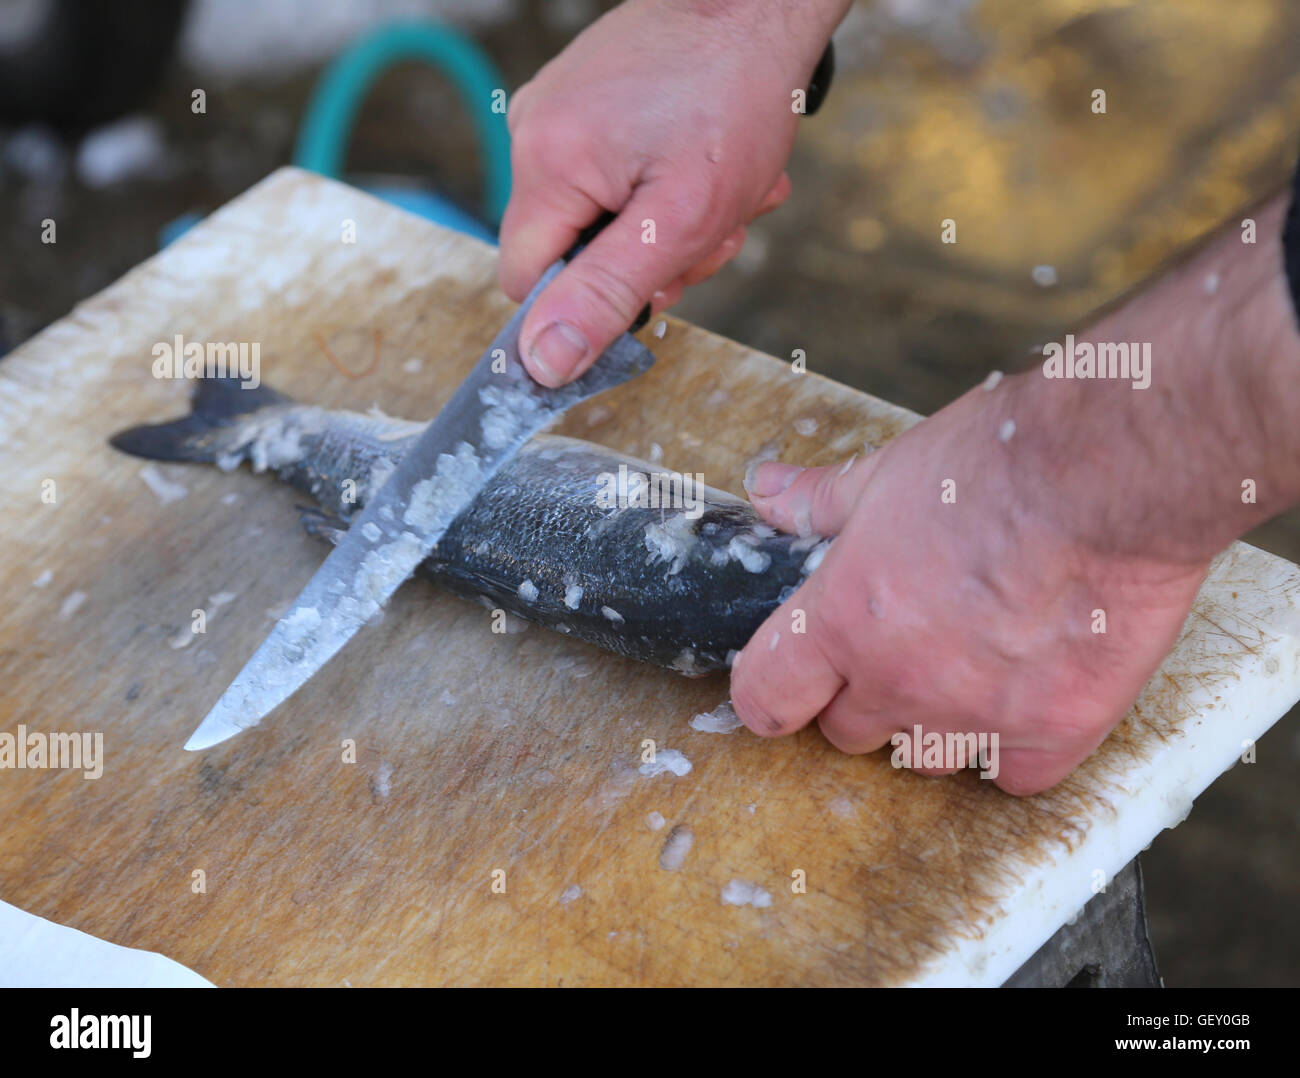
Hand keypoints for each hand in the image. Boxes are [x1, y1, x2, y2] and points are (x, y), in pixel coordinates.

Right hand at [499, 0, 844, 384]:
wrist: (757, 2)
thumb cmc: (733, 95)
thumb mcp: (678, 221)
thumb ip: (606, 295)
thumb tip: (542, 361)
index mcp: (544, 164)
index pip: (526, 284)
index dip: (588, 305)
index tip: (653, 288)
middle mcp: (534, 133)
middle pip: (571, 252)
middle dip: (650, 260)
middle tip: (710, 234)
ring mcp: (560, 112)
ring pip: (602, 218)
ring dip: (672, 226)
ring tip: (726, 195)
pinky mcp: (587, 100)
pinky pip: (614, 177)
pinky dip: (669, 188)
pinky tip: (712, 169)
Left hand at [729, 378, 1210, 795]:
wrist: (1108, 473)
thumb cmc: (994, 462)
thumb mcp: (887, 471)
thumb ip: (819, 500)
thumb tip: (767, 492)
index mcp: (841, 619)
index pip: (765, 697)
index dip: (769, 690)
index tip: (789, 677)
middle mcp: (898, 681)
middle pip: (847, 731)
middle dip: (862, 693)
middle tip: (905, 638)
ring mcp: (975, 714)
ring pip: (924, 756)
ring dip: (933, 719)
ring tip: (973, 656)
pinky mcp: (1054, 731)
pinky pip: (1011, 775)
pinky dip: (1013, 746)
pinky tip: (1027, 691)